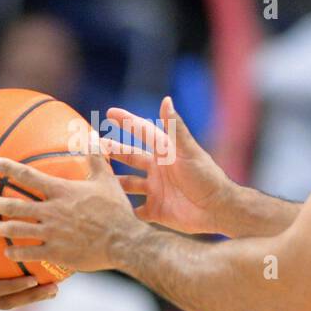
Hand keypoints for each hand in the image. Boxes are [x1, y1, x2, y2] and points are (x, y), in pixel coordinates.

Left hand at [0, 153, 139, 272]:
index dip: (10, 168)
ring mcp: (52, 233)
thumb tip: (92, 135)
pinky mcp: (56, 252)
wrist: (125, 242)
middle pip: (16, 205)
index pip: (29, 176)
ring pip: (18, 230)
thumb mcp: (107, 180)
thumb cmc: (117, 210)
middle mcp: (52, 211)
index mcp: (62, 191)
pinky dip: (16, 252)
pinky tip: (7, 252)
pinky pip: (30, 253)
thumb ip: (96, 158)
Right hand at [102, 96, 233, 235]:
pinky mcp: (157, 210)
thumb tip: (166, 99)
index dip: (127, 121)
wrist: (218, 210)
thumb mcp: (188, 151)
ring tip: (95, 178)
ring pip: (128, 183)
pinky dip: (122, 209)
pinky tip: (108, 208)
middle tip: (92, 148)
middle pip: (130, 157)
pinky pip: (134, 209)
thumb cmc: (206, 177)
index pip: (142, 132)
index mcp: (165, 152)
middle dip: (112, 152)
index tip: (109, 112)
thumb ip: (175, 128)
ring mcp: (156, 189)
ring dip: (113, 181)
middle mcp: (158, 169)